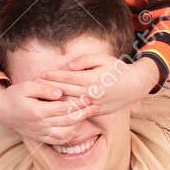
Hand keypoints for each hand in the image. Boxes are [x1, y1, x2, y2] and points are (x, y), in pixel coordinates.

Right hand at [0, 78, 89, 146]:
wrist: (2, 110)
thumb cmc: (15, 95)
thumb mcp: (26, 86)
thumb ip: (43, 88)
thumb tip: (60, 92)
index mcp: (38, 111)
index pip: (64, 108)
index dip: (78, 103)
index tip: (89, 97)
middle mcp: (41, 125)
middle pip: (68, 120)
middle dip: (84, 113)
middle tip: (95, 106)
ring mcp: (41, 133)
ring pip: (66, 133)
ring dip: (79, 125)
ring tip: (88, 115)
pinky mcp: (41, 138)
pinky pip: (59, 140)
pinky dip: (70, 135)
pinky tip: (77, 127)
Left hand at [43, 55, 159, 117]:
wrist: (136, 85)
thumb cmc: (118, 69)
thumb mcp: (102, 58)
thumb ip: (83, 61)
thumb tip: (67, 66)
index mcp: (91, 79)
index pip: (66, 77)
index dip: (52, 75)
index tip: (40, 74)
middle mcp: (91, 93)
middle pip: (65, 91)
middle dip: (49, 87)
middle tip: (34, 85)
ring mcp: (94, 104)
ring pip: (70, 102)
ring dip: (55, 100)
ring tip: (42, 97)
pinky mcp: (97, 111)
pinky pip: (79, 110)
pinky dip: (67, 108)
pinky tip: (57, 107)